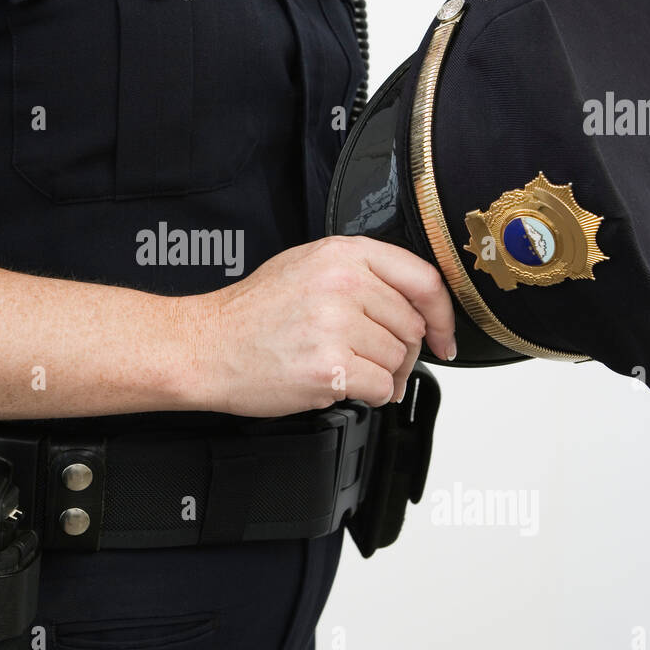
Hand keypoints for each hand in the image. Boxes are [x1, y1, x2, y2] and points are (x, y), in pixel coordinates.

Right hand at [183, 236, 455, 416]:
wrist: (205, 347)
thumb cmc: (250, 314)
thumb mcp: (305, 267)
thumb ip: (359, 274)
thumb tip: (410, 300)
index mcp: (342, 254)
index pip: (423, 279)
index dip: (443, 313)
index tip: (444, 335)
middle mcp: (343, 284)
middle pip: (412, 326)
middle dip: (400, 351)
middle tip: (373, 359)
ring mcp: (336, 325)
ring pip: (398, 360)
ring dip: (380, 374)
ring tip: (344, 368)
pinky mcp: (330, 367)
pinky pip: (381, 388)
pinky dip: (370, 395)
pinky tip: (340, 384)